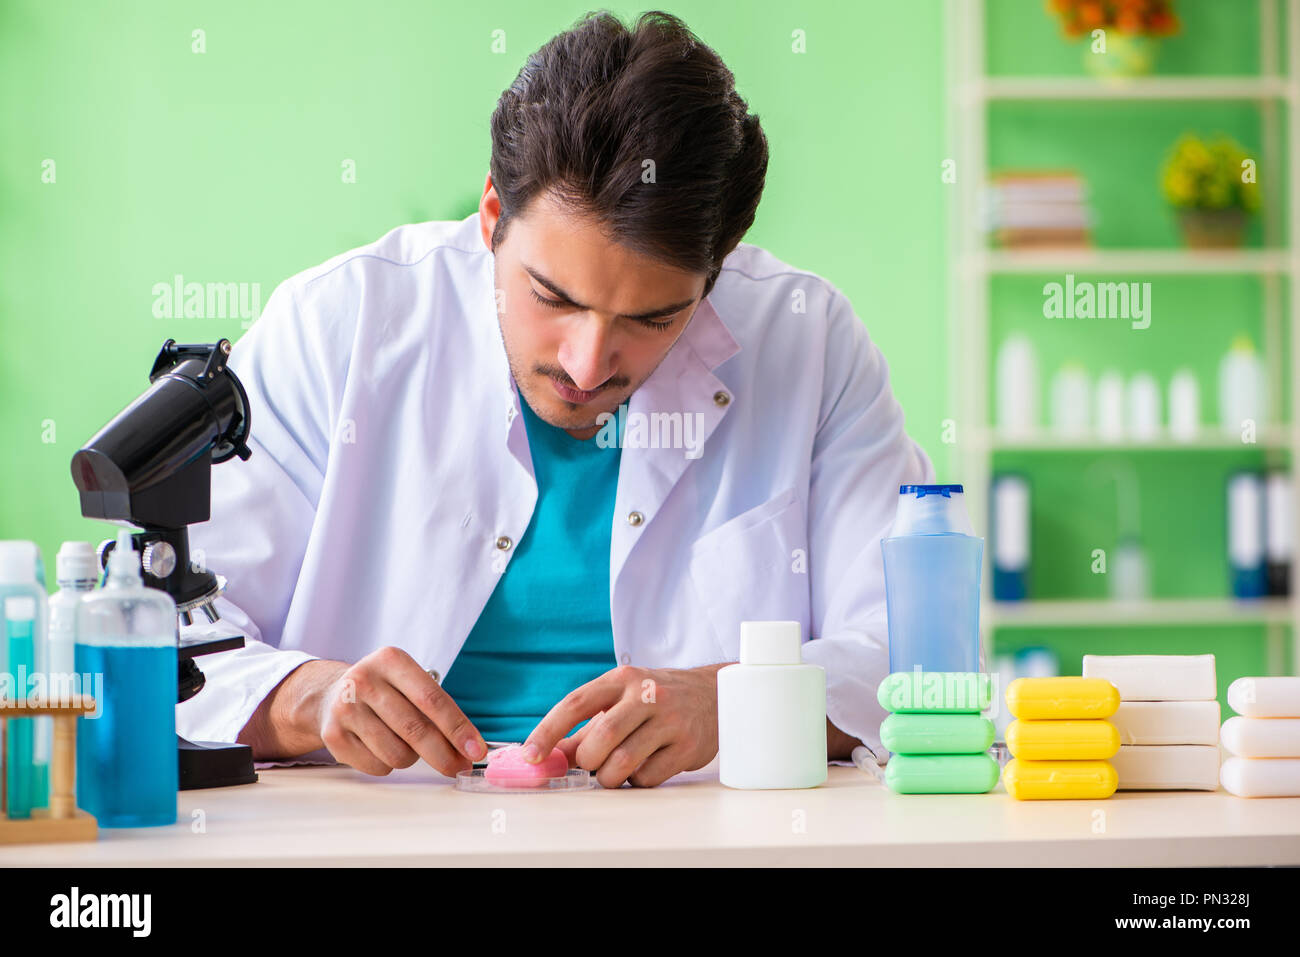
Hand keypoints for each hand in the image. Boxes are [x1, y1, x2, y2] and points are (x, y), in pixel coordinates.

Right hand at [315, 646, 485, 776]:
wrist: (331, 694)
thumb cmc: (384, 691)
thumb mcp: (408, 683)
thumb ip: (438, 710)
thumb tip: (468, 748)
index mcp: (390, 660)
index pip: (432, 699)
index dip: (457, 728)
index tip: (476, 750)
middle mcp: (364, 680)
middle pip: (416, 730)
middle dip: (444, 754)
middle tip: (459, 767)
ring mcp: (345, 708)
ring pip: (397, 754)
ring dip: (411, 758)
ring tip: (405, 744)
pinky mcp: (333, 736)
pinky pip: (377, 766)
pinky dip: (388, 765)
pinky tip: (381, 747)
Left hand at [523, 663, 725, 787]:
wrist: (715, 694)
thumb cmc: (656, 700)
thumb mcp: (621, 702)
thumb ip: (585, 729)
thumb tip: (550, 757)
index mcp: (621, 679)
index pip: (575, 704)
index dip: (548, 732)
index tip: (531, 755)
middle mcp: (646, 695)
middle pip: (601, 738)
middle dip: (587, 761)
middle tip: (592, 763)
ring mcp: (670, 721)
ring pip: (623, 762)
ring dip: (610, 776)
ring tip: (616, 769)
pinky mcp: (687, 746)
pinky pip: (647, 777)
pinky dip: (636, 781)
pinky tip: (645, 766)